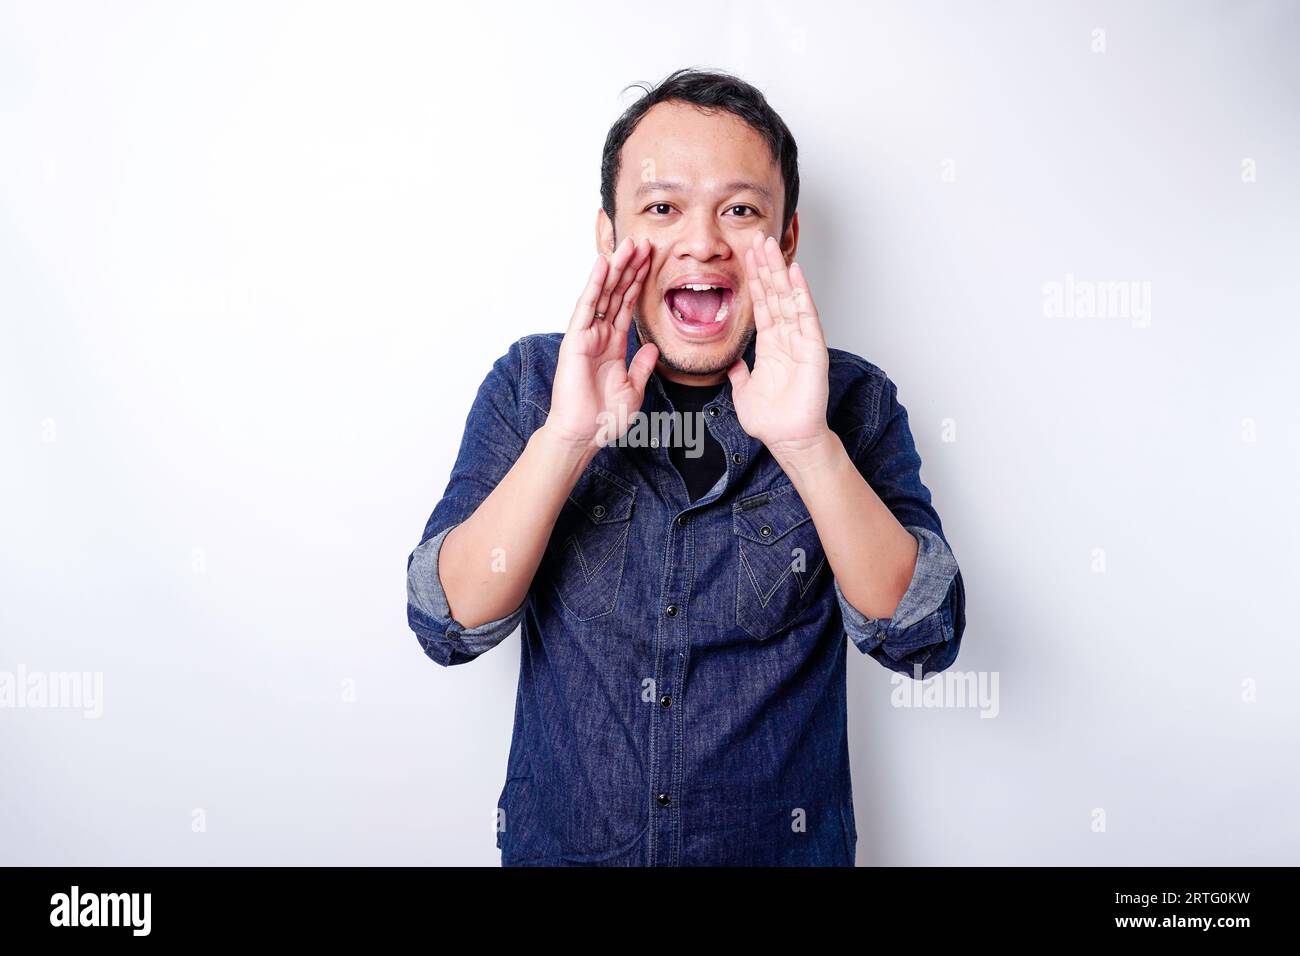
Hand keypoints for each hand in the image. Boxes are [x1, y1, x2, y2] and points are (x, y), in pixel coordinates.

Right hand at [545, 237, 658, 453]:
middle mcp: (599, 334)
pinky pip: (587, 307)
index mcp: (613, 344)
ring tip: (629, 245)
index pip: (627, 304)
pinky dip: (595, 285)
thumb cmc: (604, 417)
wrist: (584, 434)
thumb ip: (642, 366)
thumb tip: (653, 348)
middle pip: (617, 292)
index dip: (639, 281)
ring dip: (616, 268)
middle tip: (645, 242)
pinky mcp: (576, 340)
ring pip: (603, 294)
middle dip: (631, 267)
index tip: (652, 260)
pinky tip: (604, 265)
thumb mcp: (634, 389)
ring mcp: (586, 335)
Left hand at [727, 233, 831, 461]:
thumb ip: (739, 376)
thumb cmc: (771, 420)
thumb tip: (732, 366)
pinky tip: (794, 273)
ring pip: (788, 298)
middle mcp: (786, 338)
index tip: (746, 256)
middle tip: (757, 238)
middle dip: (765, 266)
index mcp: (770, 346)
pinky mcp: (813, 348)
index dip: (754, 280)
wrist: (788, 439)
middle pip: (774, 293)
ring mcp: (801, 340)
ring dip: (779, 271)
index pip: (761, 304)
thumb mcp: (744, 393)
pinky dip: (800, 293)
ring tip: (770, 245)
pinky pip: (806, 315)